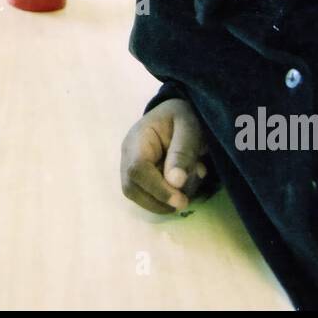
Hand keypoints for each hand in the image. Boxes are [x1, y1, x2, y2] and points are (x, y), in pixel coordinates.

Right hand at [120, 98, 209, 213]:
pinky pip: (145, 195)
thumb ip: (183, 152)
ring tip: (184, 194)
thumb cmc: (183, 118)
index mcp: (138, 138)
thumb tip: (176, 183)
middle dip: (159, 201)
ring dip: (161, 203)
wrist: (177, 114)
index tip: (181, 200)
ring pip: (136, 196)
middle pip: (131, 188)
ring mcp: (129, 166)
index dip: (157, 188)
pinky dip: (162, 200)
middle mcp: (128, 155)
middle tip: (185, 202)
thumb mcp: (189, 128)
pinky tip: (178, 191)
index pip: (137, 169)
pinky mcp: (138, 177)